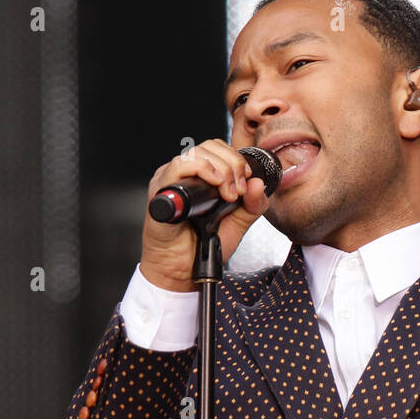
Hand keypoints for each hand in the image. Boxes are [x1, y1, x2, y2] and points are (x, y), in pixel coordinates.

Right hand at [139, 139, 271, 290]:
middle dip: (233, 165)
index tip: (246, 183)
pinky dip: (203, 169)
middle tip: (238, 192)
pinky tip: (215, 185)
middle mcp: (185, 174)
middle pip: (210, 146)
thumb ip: (251, 206)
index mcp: (201, 178)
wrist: (181, 271)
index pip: (219, 150)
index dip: (237, 160)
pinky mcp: (161, 190)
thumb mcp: (236, 225)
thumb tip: (258, 183)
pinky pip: (180, 165)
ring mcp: (171, 179)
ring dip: (222, 169)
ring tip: (228, 195)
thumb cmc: (201, 249)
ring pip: (198, 152)